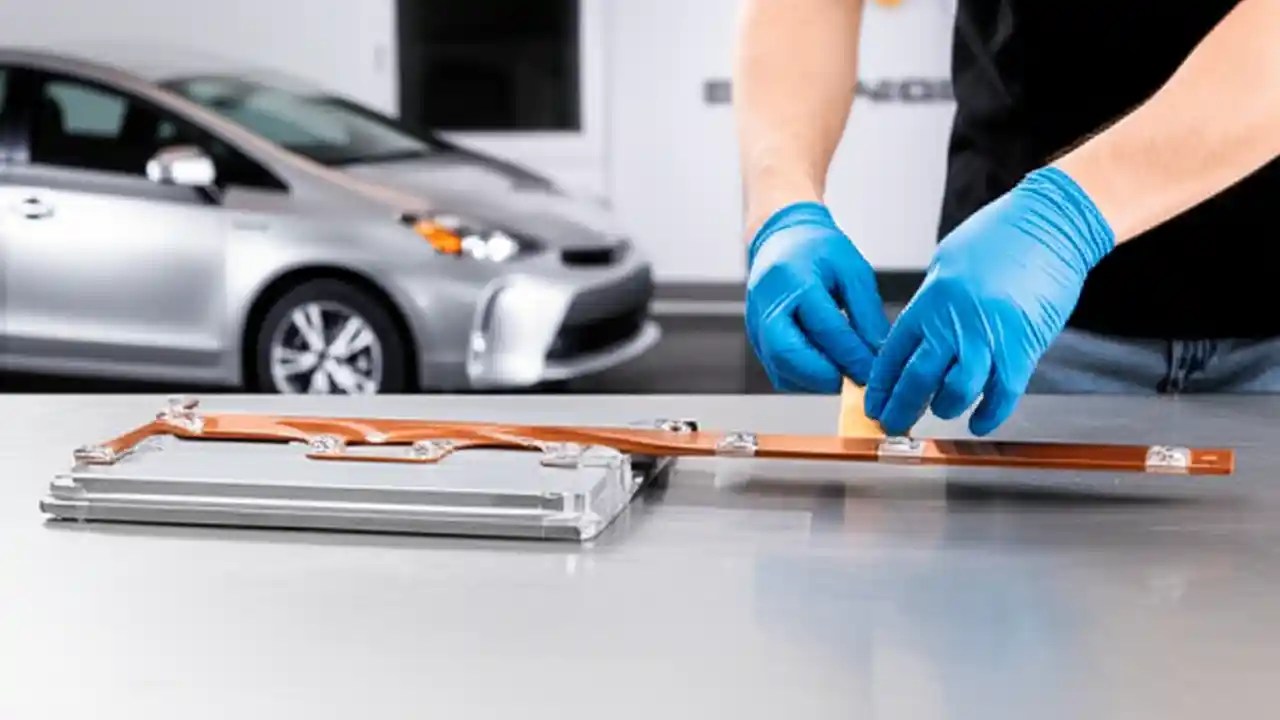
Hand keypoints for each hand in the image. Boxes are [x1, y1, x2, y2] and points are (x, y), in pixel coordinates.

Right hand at [746, 202, 890, 391]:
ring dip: (816, 381)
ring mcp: (755, 325)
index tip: (874, 372)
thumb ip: (867, 314)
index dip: (853, 356)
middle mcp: (766, 304)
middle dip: (825, 376)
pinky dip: (804, 379)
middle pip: (788, 355)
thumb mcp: (852, 271)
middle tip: (854, 380)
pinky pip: (778, 372)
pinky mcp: (756, 340)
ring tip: (843, 372)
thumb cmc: (817, 249)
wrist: (782, 240)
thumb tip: (877, 356)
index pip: (825, 329)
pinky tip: (825, 367)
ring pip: (781, 370)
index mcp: (793, 280)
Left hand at [865, 167, 1114, 434]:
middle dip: (902, 408)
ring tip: (941, 410)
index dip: (882, 385)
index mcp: (930, 301)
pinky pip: (1003, 393)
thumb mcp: (947, 262)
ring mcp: (990, 337)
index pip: (894, 354)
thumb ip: (931, 301)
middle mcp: (955, 322)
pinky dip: (990, 414)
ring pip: (958, 392)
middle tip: (895, 424)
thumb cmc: (1000, 235)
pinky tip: (979, 422)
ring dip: (945, 408)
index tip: (875, 403)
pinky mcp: (1024, 347)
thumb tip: (919, 332)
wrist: (1052, 223)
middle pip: (918, 380)